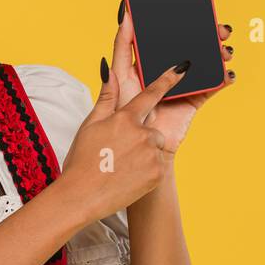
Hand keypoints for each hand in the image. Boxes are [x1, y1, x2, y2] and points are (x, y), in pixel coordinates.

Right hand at [59, 61, 189, 226]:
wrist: (82, 196)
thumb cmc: (81, 161)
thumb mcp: (90, 125)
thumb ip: (106, 97)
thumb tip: (109, 70)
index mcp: (126, 118)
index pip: (151, 94)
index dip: (168, 79)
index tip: (183, 68)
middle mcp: (142, 133)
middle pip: (151, 129)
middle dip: (140, 139)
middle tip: (117, 155)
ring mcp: (152, 153)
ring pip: (155, 148)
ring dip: (143, 155)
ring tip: (121, 168)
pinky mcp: (158, 172)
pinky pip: (158, 165)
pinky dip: (147, 171)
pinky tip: (129, 177)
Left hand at [108, 2, 234, 159]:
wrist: (136, 148)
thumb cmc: (122, 113)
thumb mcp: (120, 73)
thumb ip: (122, 46)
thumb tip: (124, 14)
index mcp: (153, 59)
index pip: (172, 33)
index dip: (186, 19)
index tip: (199, 6)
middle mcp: (171, 68)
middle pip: (194, 44)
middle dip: (210, 33)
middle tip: (219, 27)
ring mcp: (185, 83)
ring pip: (207, 62)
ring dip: (219, 52)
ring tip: (223, 49)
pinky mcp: (194, 99)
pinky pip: (213, 85)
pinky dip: (223, 77)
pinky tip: (227, 72)